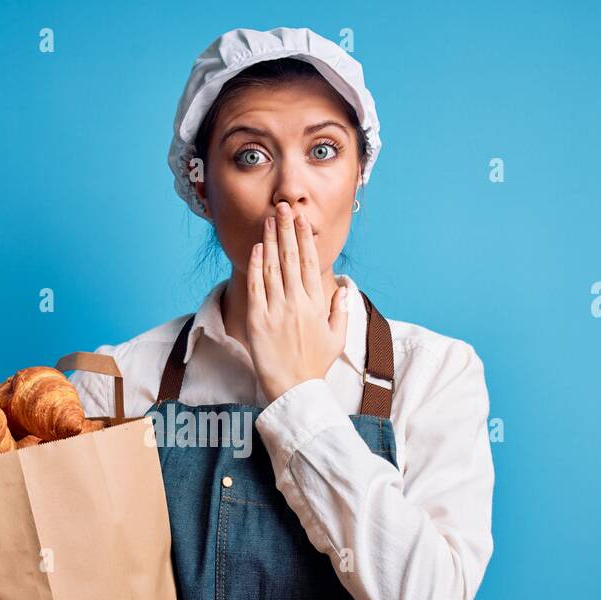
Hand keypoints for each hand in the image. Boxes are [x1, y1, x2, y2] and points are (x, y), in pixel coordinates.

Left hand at [247, 200, 349, 403]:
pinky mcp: (258, 320)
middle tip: (284, 208)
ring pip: (273, 268)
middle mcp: (297, 303)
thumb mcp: (336, 338)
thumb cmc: (315, 365)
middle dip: (287, 230)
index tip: (302, 220)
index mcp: (316, 304)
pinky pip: (256, 288)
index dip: (305, 238)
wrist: (295, 389)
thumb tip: (344, 289)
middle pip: (291, 259)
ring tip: (270, 220)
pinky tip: (258, 249)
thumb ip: (340, 311)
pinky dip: (256, 266)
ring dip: (271, 241)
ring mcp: (276, 310)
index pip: (310, 263)